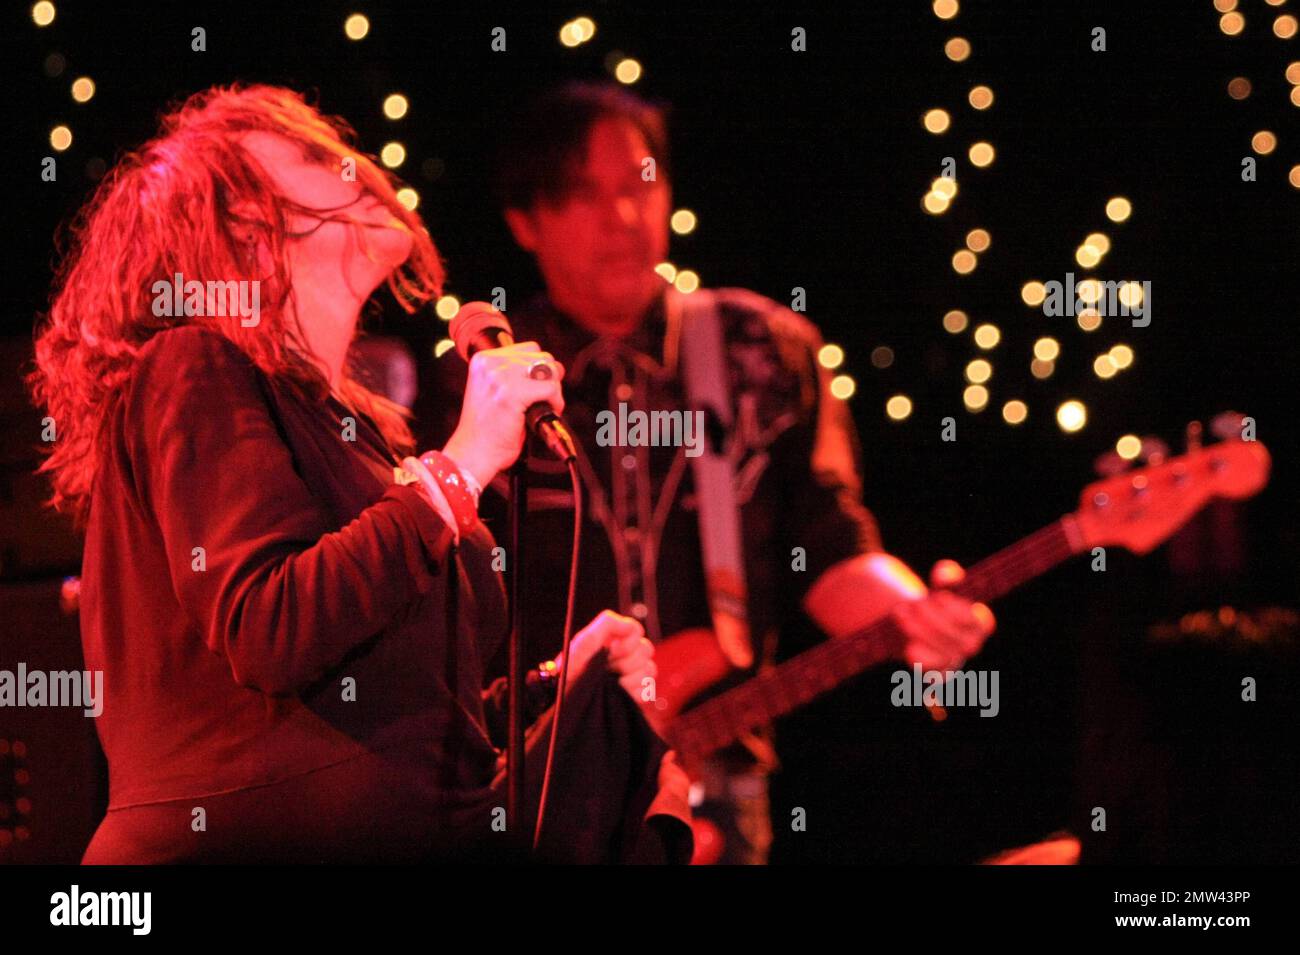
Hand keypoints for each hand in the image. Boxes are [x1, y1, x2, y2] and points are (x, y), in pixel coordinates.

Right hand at [442, 341, 564, 489]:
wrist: (473, 453)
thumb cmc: (488, 428)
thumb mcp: (495, 390)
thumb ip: (517, 374)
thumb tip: (555, 366)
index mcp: (483, 359)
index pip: (528, 349)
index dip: (538, 369)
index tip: (535, 389)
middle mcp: (490, 363)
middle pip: (541, 356)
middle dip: (548, 378)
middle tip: (542, 400)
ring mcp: (500, 377)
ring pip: (548, 370)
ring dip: (552, 390)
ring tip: (542, 407)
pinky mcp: (512, 394)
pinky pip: (550, 388)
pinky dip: (555, 403)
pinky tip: (543, 415)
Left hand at [559, 610, 656, 702]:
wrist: (565, 700)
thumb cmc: (570, 670)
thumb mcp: (583, 643)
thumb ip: (607, 625)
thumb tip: (630, 625)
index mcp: (614, 640)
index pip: (636, 630)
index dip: (628, 641)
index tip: (612, 651)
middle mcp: (626, 655)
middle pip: (646, 649)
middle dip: (627, 662)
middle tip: (609, 670)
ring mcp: (633, 674)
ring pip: (650, 669)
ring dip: (631, 678)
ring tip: (614, 684)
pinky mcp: (636, 693)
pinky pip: (648, 689)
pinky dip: (635, 693)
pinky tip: (620, 694)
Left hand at [889, 559, 994, 671]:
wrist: (906, 623)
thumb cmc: (928, 601)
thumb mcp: (937, 583)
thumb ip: (946, 574)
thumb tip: (946, 576)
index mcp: (979, 623)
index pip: (983, 622)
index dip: (961, 610)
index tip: (938, 595)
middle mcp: (971, 644)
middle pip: (961, 637)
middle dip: (934, 618)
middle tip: (915, 603)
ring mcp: (954, 660)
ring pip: (946, 653)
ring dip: (922, 632)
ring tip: (902, 615)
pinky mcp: (936, 672)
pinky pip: (935, 672)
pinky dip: (923, 659)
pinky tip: (909, 648)